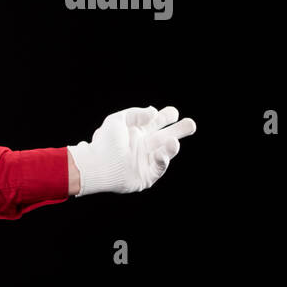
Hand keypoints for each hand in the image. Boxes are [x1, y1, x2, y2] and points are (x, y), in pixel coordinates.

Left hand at [67, 105, 195, 195]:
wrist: (96, 165)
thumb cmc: (104, 143)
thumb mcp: (117, 120)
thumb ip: (136, 113)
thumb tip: (154, 112)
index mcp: (138, 132)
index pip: (157, 122)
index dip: (166, 117)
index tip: (173, 112)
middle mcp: (144, 146)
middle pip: (167, 136)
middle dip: (179, 130)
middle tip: (190, 124)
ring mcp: (147, 160)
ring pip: (166, 152)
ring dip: (173, 146)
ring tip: (174, 141)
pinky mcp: (147, 175)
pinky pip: (160, 167)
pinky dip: (163, 159)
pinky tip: (161, 153)